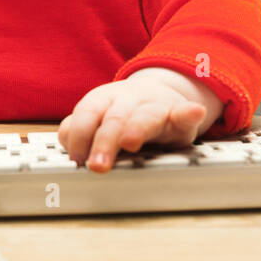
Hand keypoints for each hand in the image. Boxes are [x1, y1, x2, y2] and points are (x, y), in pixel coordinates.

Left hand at [58, 72, 211, 173]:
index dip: (80, 135)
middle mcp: (128, 100)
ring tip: (130, 142)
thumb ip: (77, 132)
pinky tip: (194, 113)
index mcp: (102, 101)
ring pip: (146, 116)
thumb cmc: (119, 113)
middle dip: (105, 142)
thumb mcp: (95, 119)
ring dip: (137, 128)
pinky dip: (189, 113)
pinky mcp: (180, 114)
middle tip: (97, 166)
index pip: (87, 115)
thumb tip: (67, 140)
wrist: (156, 93)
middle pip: (114, 119)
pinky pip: (185, 113)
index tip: (77, 157)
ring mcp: (155, 106)